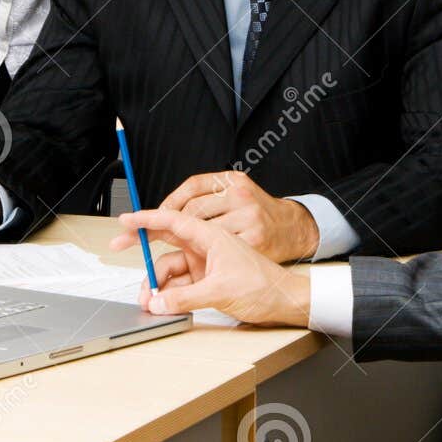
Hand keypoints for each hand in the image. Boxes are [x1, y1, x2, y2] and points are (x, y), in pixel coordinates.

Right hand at [109, 209, 310, 325]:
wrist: (286, 302)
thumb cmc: (264, 286)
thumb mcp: (221, 291)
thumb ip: (185, 298)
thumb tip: (157, 302)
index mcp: (212, 236)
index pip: (173, 221)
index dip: (147, 218)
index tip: (126, 219)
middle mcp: (206, 246)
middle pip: (166, 240)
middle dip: (142, 245)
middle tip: (117, 246)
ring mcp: (205, 263)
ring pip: (170, 268)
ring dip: (156, 282)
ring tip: (147, 301)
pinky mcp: (206, 280)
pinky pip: (180, 284)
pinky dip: (169, 293)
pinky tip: (161, 303)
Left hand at [160, 170, 319, 262]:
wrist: (293, 229)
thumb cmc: (257, 213)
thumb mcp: (233, 194)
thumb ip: (203, 200)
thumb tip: (162, 214)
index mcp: (232, 180)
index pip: (192, 186)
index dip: (168, 202)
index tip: (149, 216)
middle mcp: (241, 195)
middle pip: (193, 209)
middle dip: (167, 224)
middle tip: (148, 234)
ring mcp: (248, 218)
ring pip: (203, 230)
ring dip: (184, 242)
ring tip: (171, 249)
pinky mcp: (255, 241)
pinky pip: (219, 250)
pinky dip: (204, 257)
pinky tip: (199, 261)